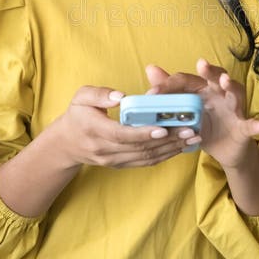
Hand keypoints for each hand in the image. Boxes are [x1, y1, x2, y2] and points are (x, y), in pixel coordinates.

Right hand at [55, 85, 199, 168]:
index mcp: (95, 130)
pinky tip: (180, 146)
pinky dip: (165, 155)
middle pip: (140, 148)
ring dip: (171, 149)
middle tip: (189, 130)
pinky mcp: (121, 165)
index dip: (143, 133)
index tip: (163, 127)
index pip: (122, 135)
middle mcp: (105, 150)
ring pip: (146, 157)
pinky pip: (146, 162)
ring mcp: (114, 160)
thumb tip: (121, 96)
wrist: (67, 144)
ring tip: (191, 138)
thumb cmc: (77, 115)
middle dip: (167, 140)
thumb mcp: (81, 97)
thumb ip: (100, 94)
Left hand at [145, 60, 258, 168]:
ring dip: (231, 87)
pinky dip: (257, 124)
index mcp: (203, 90)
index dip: (169, 85)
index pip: (187, 80)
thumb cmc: (204, 126)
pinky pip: (251, 125)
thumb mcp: (185, 112)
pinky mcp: (244, 128)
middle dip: (210, 71)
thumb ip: (170, 92)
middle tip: (202, 64)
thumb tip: (150, 68)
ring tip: (226, 82)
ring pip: (235, 94)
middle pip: (216, 77)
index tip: (152, 94)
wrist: (225, 152)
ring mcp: (234, 110)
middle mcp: (219, 95)